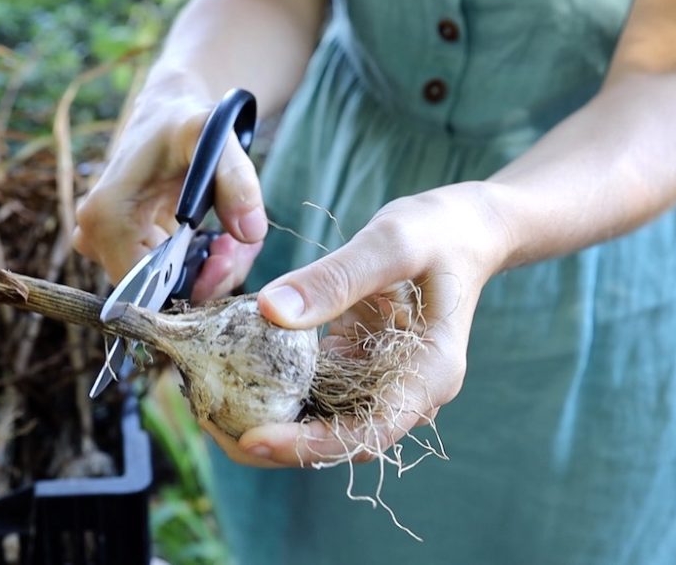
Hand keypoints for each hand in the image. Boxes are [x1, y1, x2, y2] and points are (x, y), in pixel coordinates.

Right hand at [73, 79, 266, 299]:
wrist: (168, 113)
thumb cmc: (184, 122)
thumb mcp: (212, 139)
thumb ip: (236, 180)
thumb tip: (252, 233)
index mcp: (106, 217)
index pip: (144, 290)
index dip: (192, 287)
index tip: (228, 259)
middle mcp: (95, 236)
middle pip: (155, 292)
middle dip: (204, 278)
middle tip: (238, 248)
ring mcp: (104, 243)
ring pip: (162, 286)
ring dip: (205, 271)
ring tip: (234, 240)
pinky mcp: (120, 245)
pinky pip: (162, 274)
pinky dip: (196, 264)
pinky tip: (220, 239)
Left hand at [211, 182, 511, 466]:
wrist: (464, 229)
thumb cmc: (440, 233)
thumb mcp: (392, 242)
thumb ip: (334, 279)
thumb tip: (270, 311)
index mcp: (429, 376)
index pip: (366, 435)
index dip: (308, 446)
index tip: (252, 437)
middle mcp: (406, 393)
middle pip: (336, 440)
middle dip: (274, 441)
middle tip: (211, 420)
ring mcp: (381, 383)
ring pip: (320, 421)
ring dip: (268, 418)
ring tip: (211, 403)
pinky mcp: (359, 367)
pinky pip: (314, 389)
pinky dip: (276, 387)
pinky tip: (232, 371)